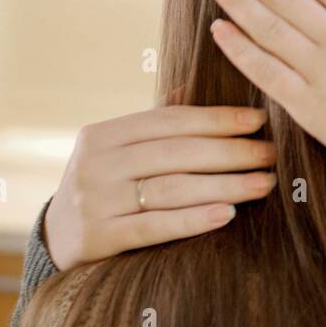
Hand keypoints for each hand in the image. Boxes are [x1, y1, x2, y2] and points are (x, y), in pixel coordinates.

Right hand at [43, 105, 277, 269]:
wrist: (55, 243)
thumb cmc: (105, 189)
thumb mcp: (117, 153)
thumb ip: (153, 127)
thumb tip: (195, 84)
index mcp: (102, 134)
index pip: (169, 121)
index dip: (217, 118)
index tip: (258, 119)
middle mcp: (95, 163)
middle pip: (176, 152)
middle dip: (230, 151)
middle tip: (270, 153)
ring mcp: (94, 200)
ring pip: (172, 188)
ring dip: (225, 185)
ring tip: (264, 183)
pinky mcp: (98, 237)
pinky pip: (155, 226)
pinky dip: (194, 220)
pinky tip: (228, 215)